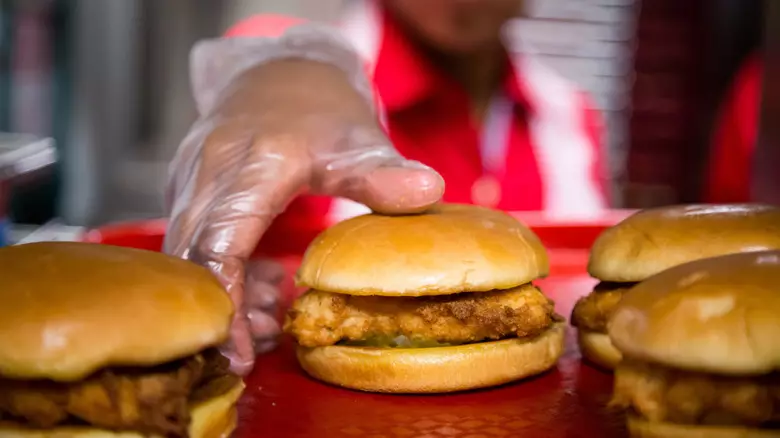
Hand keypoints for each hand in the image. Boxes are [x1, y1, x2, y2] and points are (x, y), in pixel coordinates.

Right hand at [163, 59, 443, 374]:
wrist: (277, 70)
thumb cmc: (320, 106)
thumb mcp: (358, 137)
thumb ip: (384, 172)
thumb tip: (430, 191)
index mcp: (252, 162)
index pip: (222, 245)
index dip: (229, 303)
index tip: (243, 351)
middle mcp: (208, 170)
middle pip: (195, 259)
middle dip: (225, 312)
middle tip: (261, 346)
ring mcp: (190, 177)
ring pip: (188, 254)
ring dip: (226, 294)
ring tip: (272, 316)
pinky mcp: (187, 187)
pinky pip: (194, 240)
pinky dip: (224, 272)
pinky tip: (264, 284)